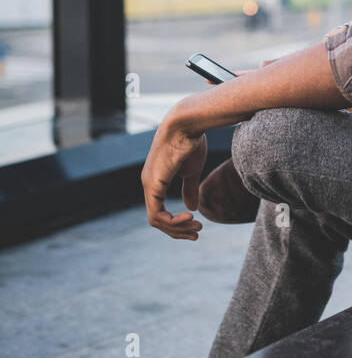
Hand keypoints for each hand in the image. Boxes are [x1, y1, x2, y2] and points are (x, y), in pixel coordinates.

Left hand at [141, 106, 207, 239]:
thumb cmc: (191, 142)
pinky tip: (189, 217)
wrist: (187, 124)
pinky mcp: (153, 184)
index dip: (177, 223)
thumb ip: (189, 189)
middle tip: (197, 233)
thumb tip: (192, 209)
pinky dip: (172, 221)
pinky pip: (157, 214)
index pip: (160, 211)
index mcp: (156, 181)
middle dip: (178, 230)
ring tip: (197, 227)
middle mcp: (148, 184)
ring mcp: (149, 185)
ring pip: (156, 220)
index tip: (196, 225)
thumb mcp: (192, 171)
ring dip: (177, 228)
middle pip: (158, 220)